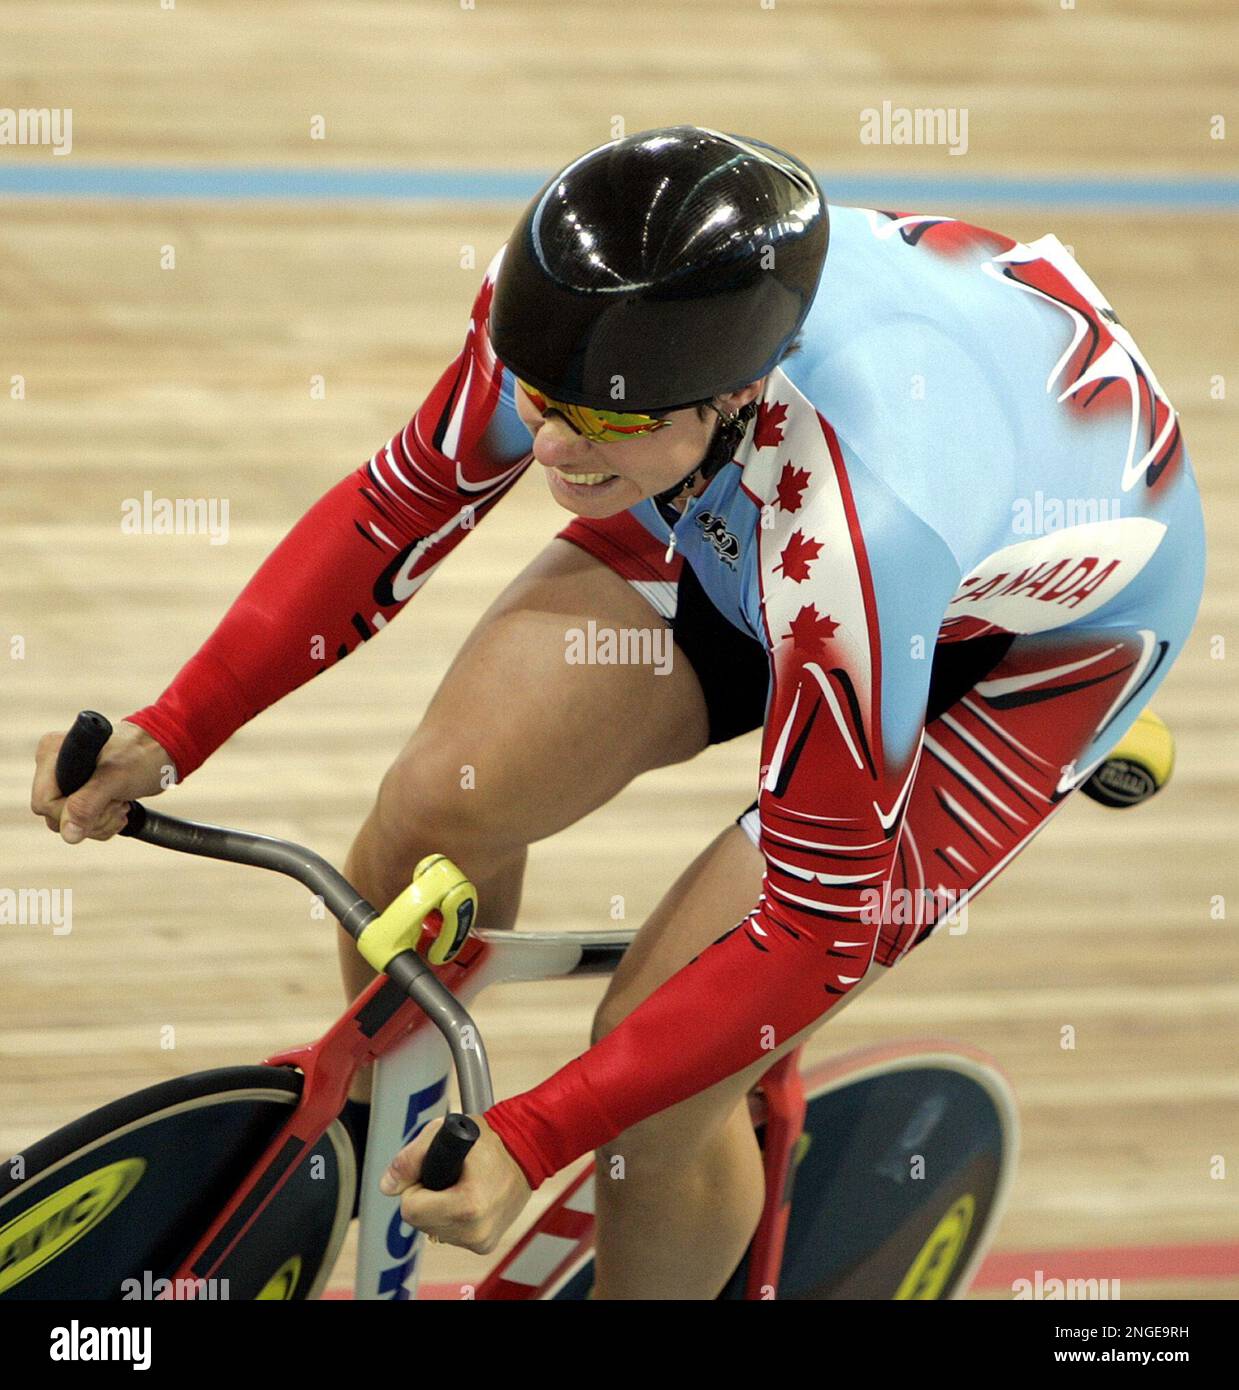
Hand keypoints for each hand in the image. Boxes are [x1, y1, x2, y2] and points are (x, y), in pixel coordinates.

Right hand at [31, 720, 175, 843]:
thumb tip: (68, 834)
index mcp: (52, 753)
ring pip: (71, 824)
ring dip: (102, 821)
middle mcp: (54, 767)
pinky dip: (105, 822)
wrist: (165, 750)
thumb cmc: (142, 755)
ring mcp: (68, 782)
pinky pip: (83, 824)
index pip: (44, 803)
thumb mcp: (115, 779)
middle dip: (92, 817)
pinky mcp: (82, 794)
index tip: (104, 799)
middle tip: (117, 800)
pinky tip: (121, 806)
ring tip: (122, 801)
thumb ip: (88, 804)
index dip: (72, 811)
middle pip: (56, 817)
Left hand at [379, 1116, 531, 1254]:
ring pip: (433, 1230)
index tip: (433, 1171)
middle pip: (420, 1223)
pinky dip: (452, 1218)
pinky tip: (468, 1198)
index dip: (415, 1187)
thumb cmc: (488, 1140)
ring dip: (438, 1210)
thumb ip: (410, 1159)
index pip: (411, 1210)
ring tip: (461, 1186)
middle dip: (426, 1199)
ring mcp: (481, 1240)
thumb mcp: (443, 1134)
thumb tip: (388, 1186)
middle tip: (448, 1176)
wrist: (525, 1150)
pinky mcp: (485, 1244)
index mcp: (467, 1205)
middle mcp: (475, 1230)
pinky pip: (450, 1234)